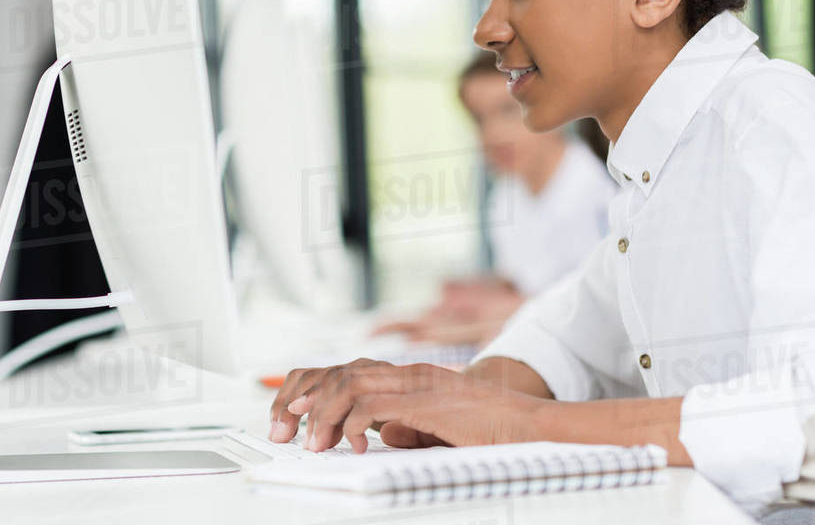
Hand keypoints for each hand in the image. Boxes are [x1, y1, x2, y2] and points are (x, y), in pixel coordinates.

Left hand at [268, 359, 546, 452]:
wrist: (531, 426)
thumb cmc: (492, 430)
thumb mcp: (437, 430)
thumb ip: (409, 427)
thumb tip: (381, 434)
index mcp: (410, 378)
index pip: (349, 370)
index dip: (314, 387)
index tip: (290, 411)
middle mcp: (409, 374)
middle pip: (340, 371)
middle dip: (305, 398)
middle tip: (283, 428)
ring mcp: (417, 384)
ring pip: (350, 383)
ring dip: (321, 413)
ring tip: (309, 441)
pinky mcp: (426, 402)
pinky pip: (374, 405)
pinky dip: (351, 424)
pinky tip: (347, 444)